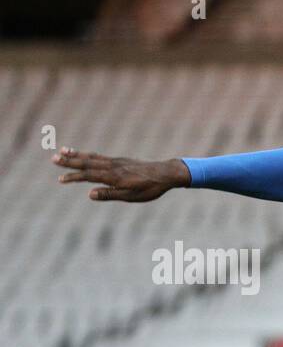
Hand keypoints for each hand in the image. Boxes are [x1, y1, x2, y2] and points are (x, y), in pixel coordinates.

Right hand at [53, 147, 188, 201]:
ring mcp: (116, 161)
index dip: (74, 177)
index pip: (89, 176)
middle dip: (69, 161)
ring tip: (62, 151)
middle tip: (53, 158)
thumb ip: (110, 194)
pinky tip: (83, 154)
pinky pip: (101, 156)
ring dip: (76, 155)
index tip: (60, 179)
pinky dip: (89, 154)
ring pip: (92, 157)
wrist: (165, 173)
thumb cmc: (150, 188)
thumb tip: (89, 194)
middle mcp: (113, 166)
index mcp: (113, 177)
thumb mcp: (131, 196)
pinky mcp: (121, 160)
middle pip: (87, 163)